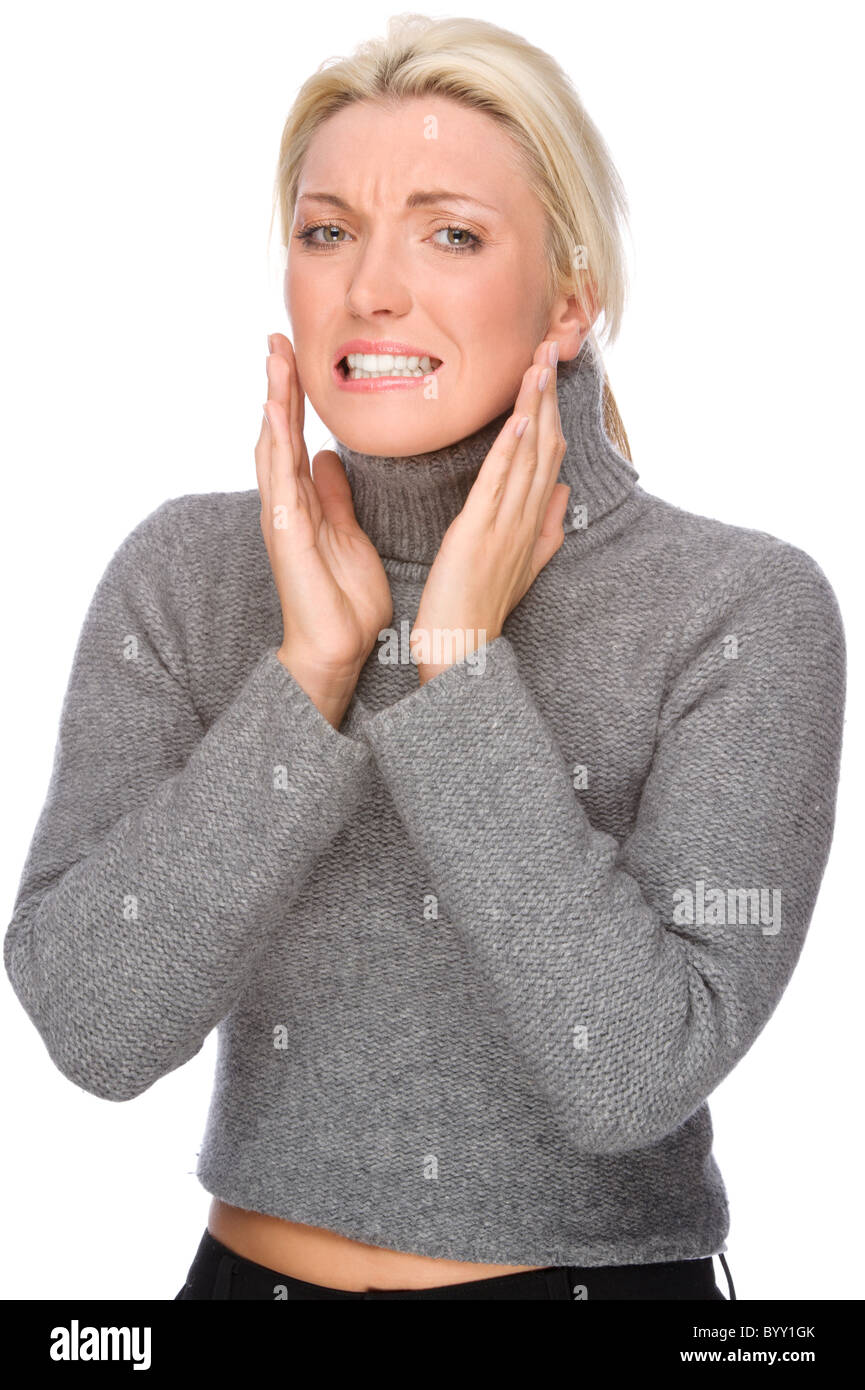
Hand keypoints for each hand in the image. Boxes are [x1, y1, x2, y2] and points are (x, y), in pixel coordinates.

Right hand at [257, 333, 392, 723]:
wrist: (337, 648)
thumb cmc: (343, 599)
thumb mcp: (348, 534)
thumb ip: (335, 497)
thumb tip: (328, 458)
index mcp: (304, 502)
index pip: (296, 437)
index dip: (294, 397)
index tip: (294, 354)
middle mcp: (287, 504)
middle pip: (278, 433)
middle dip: (277, 385)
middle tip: (275, 338)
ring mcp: (283, 518)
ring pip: (273, 449)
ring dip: (272, 403)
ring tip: (272, 360)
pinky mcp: (286, 535)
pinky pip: (279, 482)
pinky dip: (275, 446)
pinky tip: (274, 415)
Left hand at [410, 338, 569, 682]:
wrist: (462, 650)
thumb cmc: (479, 610)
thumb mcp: (519, 567)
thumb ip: (543, 531)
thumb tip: (561, 497)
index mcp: (531, 522)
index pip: (548, 455)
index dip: (552, 411)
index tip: (549, 372)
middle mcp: (526, 518)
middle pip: (545, 445)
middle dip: (548, 395)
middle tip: (550, 347)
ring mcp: (506, 525)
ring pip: (528, 455)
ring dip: (535, 406)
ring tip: (539, 363)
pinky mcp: (480, 533)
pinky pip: (501, 483)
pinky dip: (513, 447)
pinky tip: (523, 416)